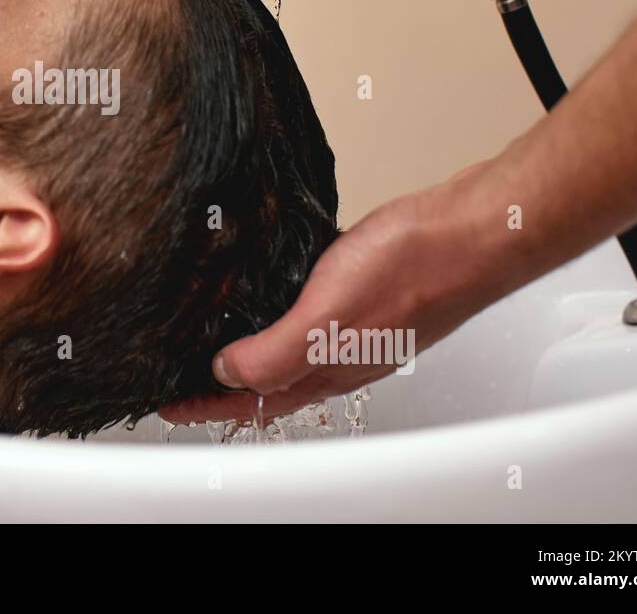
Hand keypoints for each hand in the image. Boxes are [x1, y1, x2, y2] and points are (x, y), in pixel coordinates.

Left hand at [161, 164, 516, 423]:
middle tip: (181, 374)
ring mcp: (353, 322)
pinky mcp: (363, 287)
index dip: (204, 404)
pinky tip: (270, 285)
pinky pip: (309, 306)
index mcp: (324, 370)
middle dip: (221, 383)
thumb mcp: (325, 317)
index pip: (251, 402)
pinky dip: (280, 305)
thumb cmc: (411, 272)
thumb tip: (225, 371)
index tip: (166, 404)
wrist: (470, 230)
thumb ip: (273, 352)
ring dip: (248, 346)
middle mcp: (338, 353)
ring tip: (214, 335)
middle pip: (268, 380)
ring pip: (289, 345)